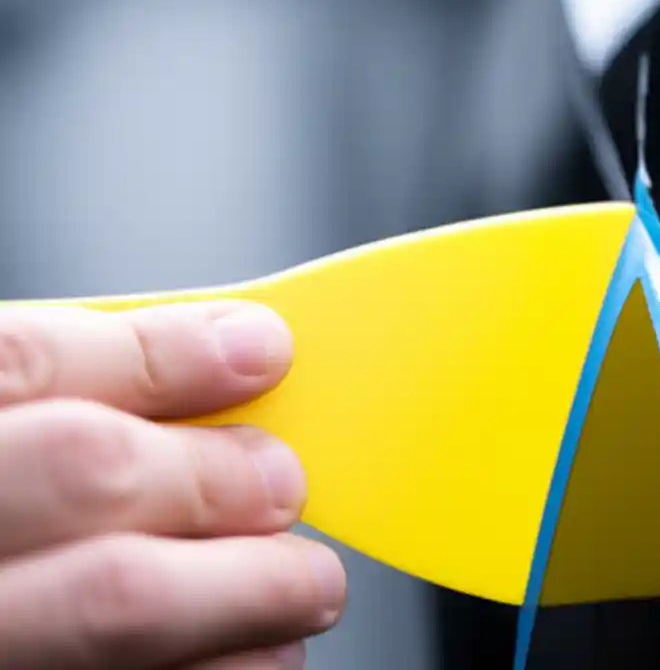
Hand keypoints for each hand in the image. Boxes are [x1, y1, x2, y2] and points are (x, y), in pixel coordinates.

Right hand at [0, 302, 345, 668]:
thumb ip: (41, 406)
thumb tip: (211, 364)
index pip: (23, 367)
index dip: (162, 354)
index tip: (261, 349)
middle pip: (87, 477)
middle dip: (215, 475)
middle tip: (285, 484)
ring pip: (117, 607)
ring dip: (242, 591)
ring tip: (302, 585)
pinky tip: (259, 662)